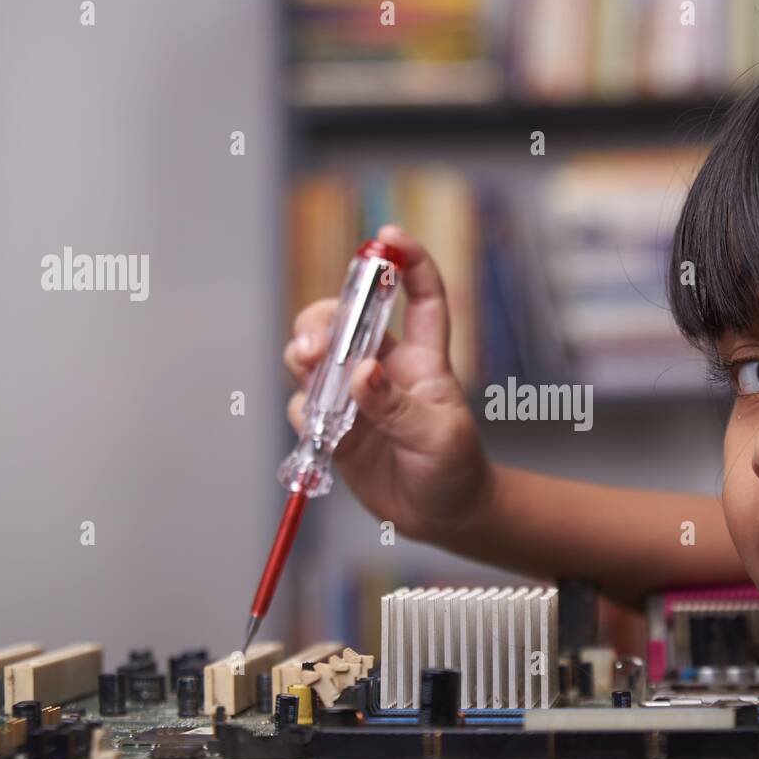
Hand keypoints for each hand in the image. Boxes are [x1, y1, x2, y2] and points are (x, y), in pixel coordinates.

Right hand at [284, 224, 493, 541]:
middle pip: (344, 320)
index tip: (386, 239)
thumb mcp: (438, 437)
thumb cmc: (455, 470)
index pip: (420, 299)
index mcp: (422, 359)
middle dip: (322, 319)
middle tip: (314, 344)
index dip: (408, 262)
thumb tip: (361, 374)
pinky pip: (304, 405)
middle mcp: (384, 368)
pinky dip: (302, 408)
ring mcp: (355, 396)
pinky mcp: (335, 427)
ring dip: (302, 355)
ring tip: (306, 368)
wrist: (443, 518)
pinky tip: (317, 426)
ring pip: (314, 357)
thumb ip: (397, 406)